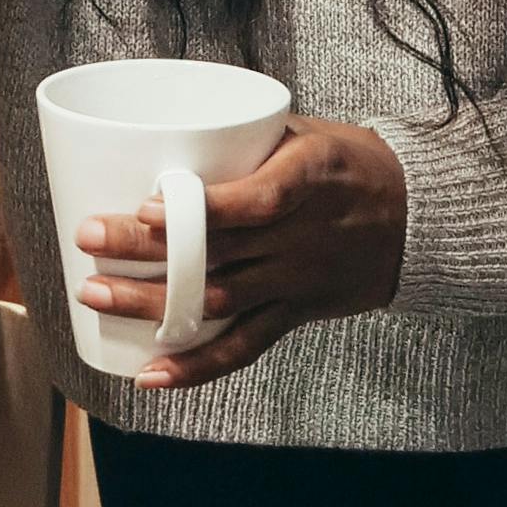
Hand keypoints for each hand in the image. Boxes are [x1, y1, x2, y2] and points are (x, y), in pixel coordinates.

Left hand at [75, 120, 406, 390]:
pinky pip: (245, 346)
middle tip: (89, 242)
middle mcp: (301, 236)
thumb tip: (167, 131)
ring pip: (219, 299)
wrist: (417, 219)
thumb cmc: (353, 163)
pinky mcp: (296, 312)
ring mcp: (297, 280)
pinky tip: (151, 374)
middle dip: (148, 252)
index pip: (254, 201)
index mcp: (309, 180)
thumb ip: (249, 138)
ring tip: (96, 293)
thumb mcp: (312, 132)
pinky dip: (197, 365)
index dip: (201, 210)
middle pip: (218, 250)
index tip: (148, 206)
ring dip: (153, 303)